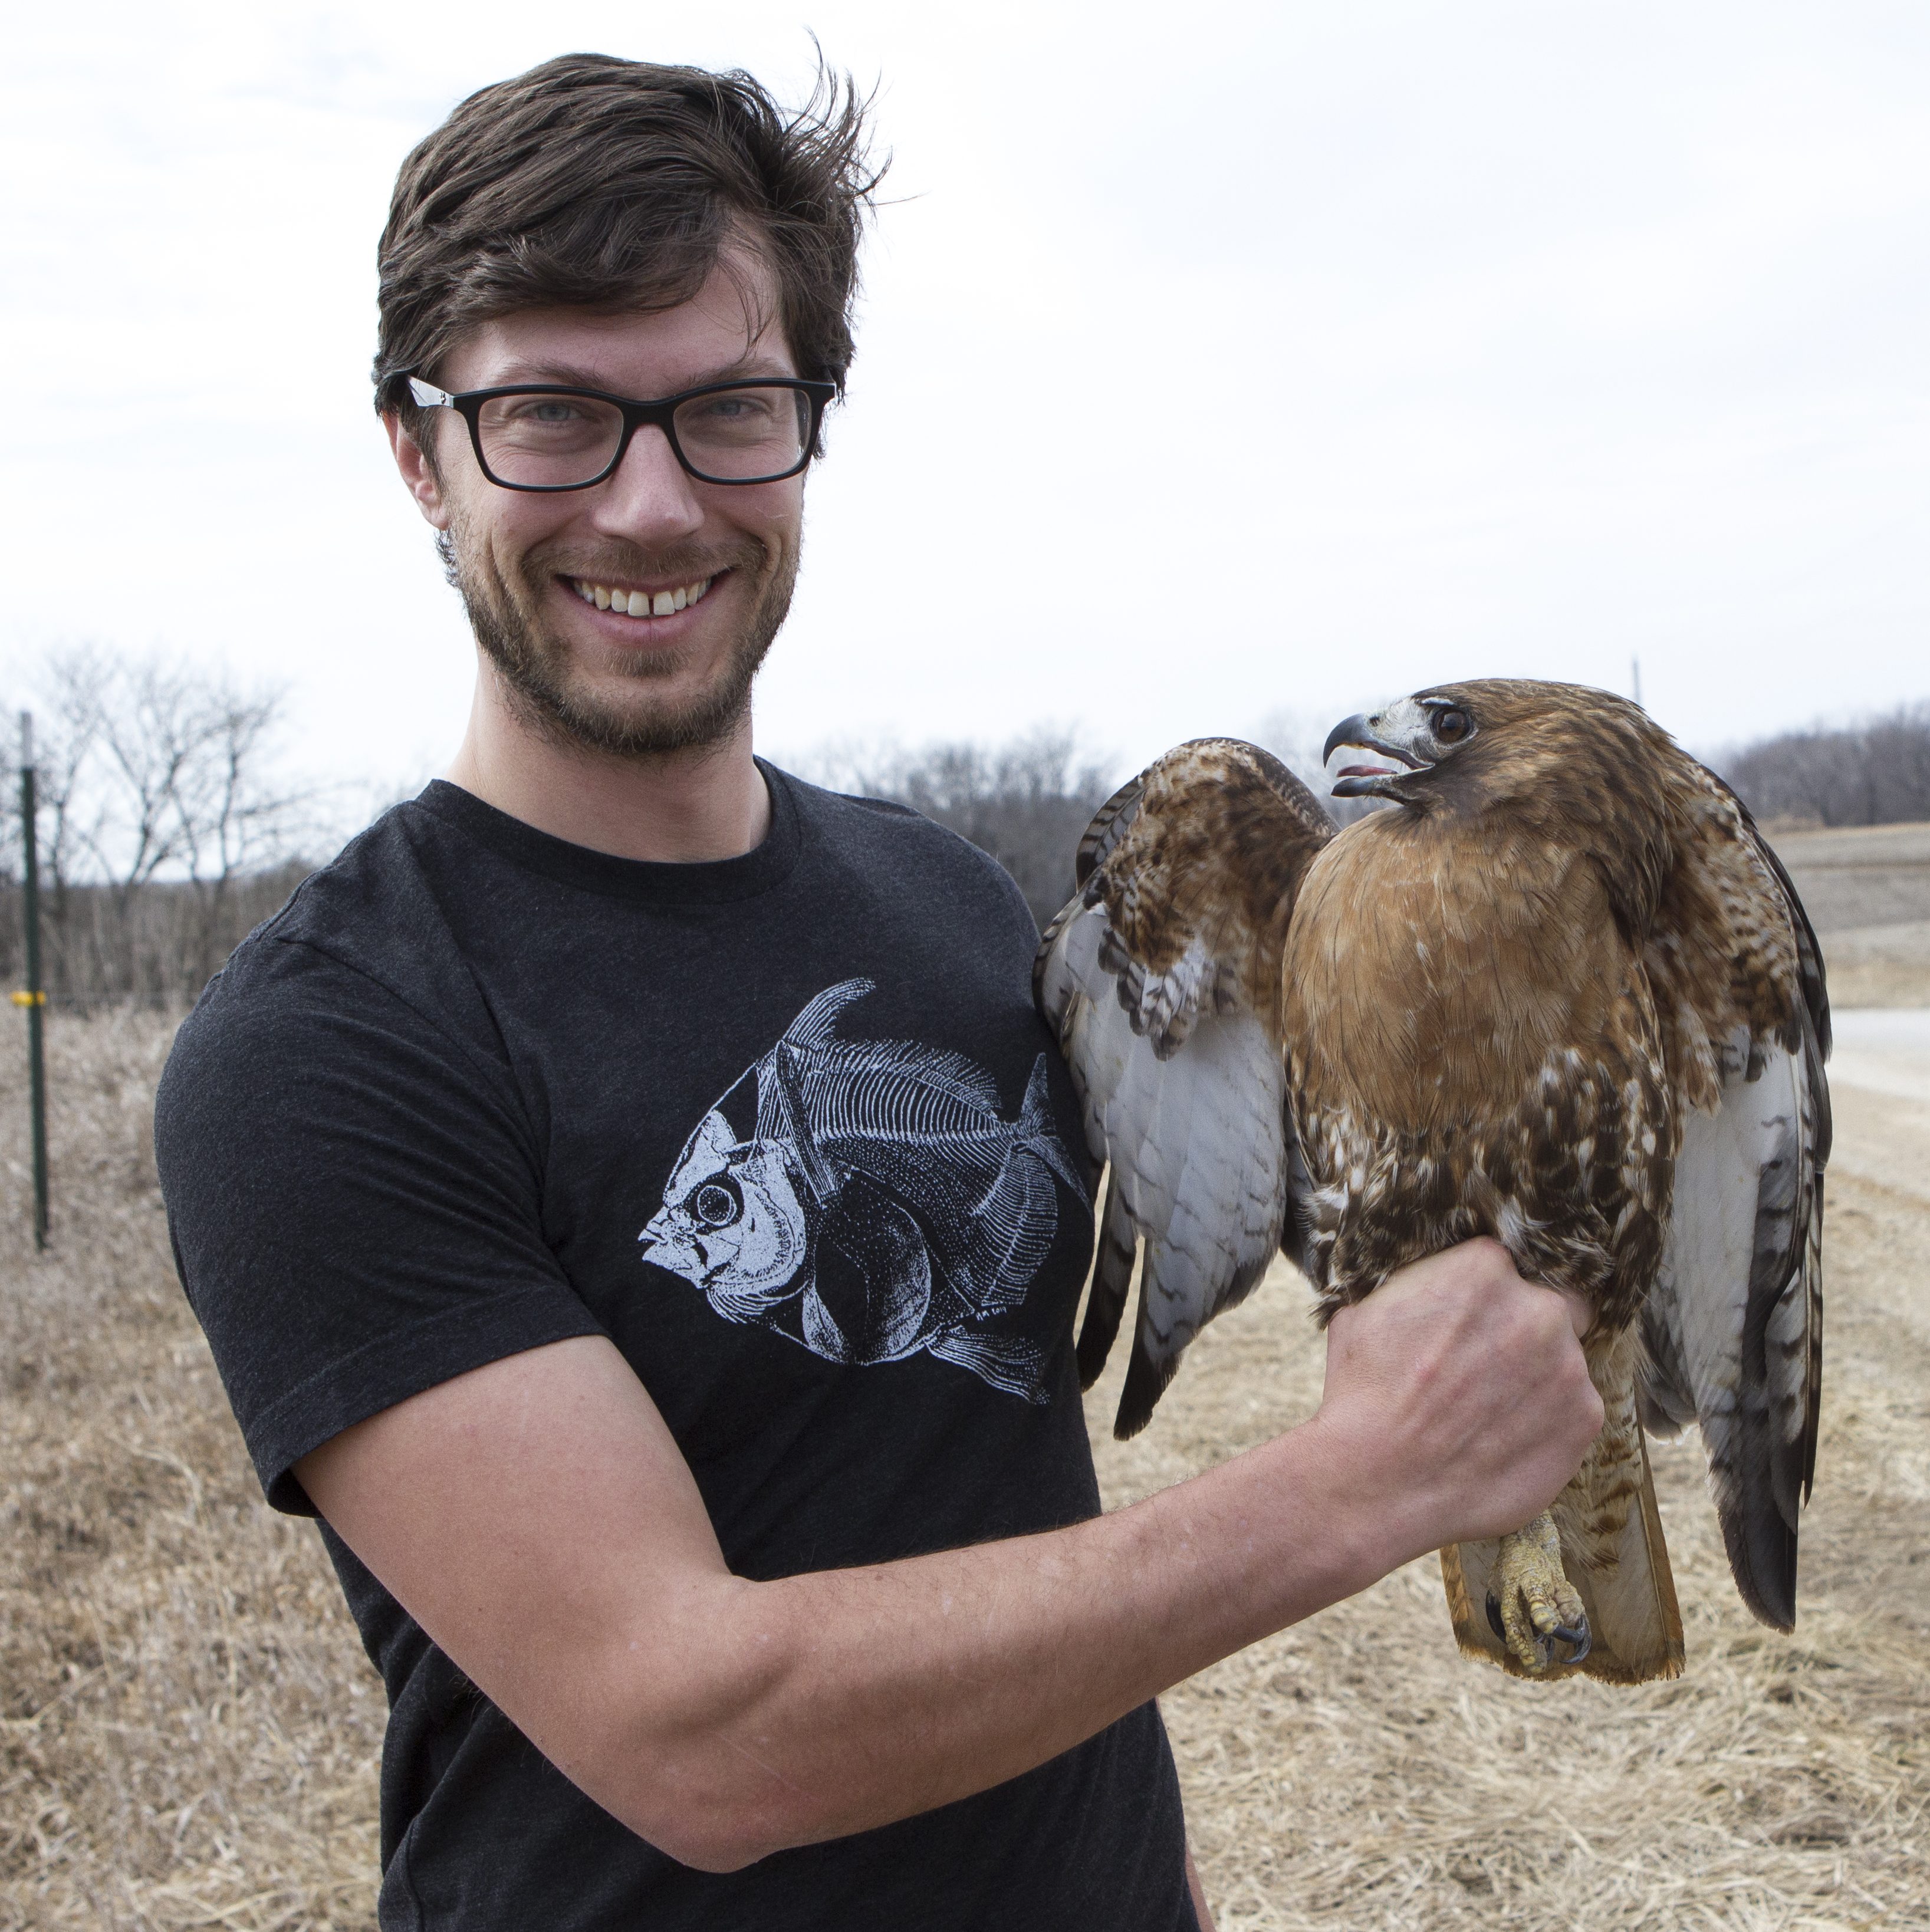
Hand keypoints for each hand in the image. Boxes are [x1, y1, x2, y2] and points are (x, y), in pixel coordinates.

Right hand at [1308, 1239, 1604, 1564]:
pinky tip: (1501, 1442)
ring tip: (1485, 1416)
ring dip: (1535, 1380)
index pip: (1501, 1267)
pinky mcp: (1585, 1421)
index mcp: (1485, 1268)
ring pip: (1563, 1361)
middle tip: (1485, 1368)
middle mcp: (1539, 1309)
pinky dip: (1545, 1425)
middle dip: (1523, 1330)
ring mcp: (1569, 1367)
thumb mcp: (1367, 1311)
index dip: (1482, 1298)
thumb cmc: (1363, 1394)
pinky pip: (1573, 1411)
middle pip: (1549, 1306)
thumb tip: (1432, 1284)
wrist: (1378, 1480)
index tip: (1466, 1324)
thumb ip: (1420, 1287)